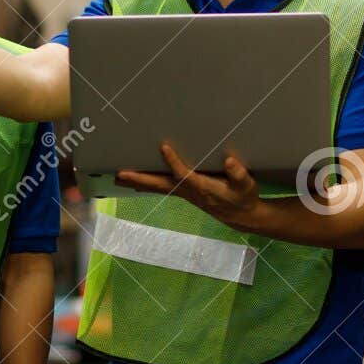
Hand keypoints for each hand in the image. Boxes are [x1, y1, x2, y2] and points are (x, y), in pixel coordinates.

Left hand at [115, 142, 261, 226]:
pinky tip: (135, 182)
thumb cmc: (243, 198)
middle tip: (119, 174)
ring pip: (157, 186)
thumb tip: (230, 161)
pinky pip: (161, 187)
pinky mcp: (184, 192)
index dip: (173, 161)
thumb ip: (238, 174)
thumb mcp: (246, 186)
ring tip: (117, 177)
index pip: (184, 174)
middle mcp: (188, 191)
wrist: (241, 216)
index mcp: (202, 187)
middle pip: (160, 184)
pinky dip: (147, 184)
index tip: (163, 147)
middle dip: (140, 179)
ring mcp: (184, 193)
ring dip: (138, 182)